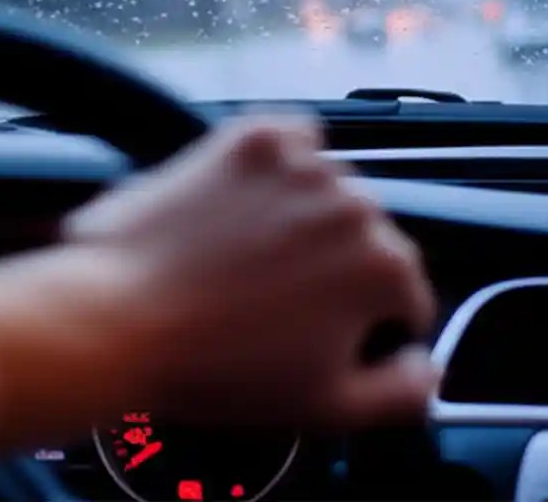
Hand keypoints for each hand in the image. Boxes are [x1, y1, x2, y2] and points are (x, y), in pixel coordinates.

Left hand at [64, 115, 438, 428]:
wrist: (120, 322)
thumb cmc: (216, 370)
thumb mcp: (327, 409)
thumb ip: (403, 393)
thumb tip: (427, 367)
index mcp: (384, 268)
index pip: (405, 296)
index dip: (370, 326)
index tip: (329, 335)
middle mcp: (354, 204)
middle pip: (366, 240)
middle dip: (335, 269)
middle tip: (278, 303)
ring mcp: (302, 165)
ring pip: (330, 190)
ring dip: (309, 216)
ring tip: (253, 255)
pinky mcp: (254, 137)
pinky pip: (294, 138)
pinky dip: (284, 162)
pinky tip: (251, 198)